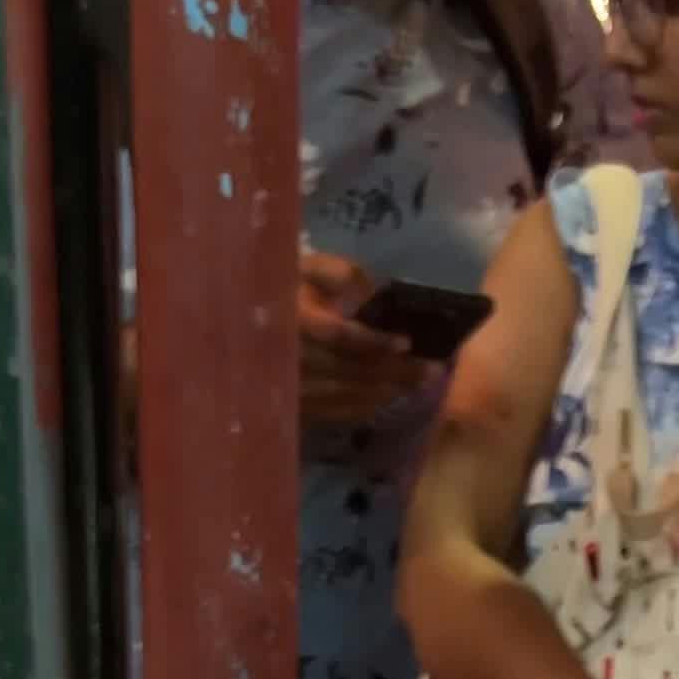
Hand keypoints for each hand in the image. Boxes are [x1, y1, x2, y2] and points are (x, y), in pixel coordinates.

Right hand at [299, 250, 417, 430]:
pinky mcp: (297, 409)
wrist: (244, 325)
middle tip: (433, 369)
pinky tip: (391, 393)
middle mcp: (293, 360)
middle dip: (397, 372)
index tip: (407, 342)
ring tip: (421, 381)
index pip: (340, 336)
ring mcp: (294, 390)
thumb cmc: (284, 288)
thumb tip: (376, 291)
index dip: (375, 341)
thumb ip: (339, 274)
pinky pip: (340, 411)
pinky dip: (370, 403)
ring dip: (390, 390)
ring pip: (351, 395)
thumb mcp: (306, 267)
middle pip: (353, 372)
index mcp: (294, 320)